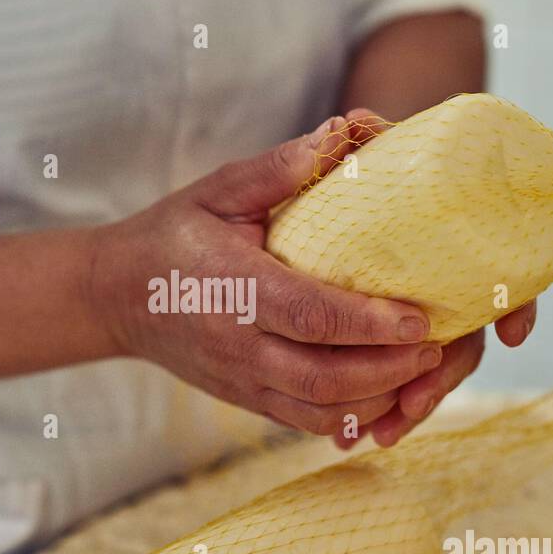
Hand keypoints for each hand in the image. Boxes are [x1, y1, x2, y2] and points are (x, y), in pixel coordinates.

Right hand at [94, 111, 443, 435]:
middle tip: (437, 347)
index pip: (311, 317)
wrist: (115, 296)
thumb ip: (278, 167)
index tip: (420, 319)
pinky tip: (387, 396)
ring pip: (320, 411)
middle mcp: (237, 345)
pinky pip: (305, 423)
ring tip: (421, 373)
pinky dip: (352, 418)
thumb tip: (343, 131)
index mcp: (233, 288)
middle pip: (324, 377)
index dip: (370, 324)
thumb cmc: (173, 234)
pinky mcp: (246, 400)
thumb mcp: (216, 189)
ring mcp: (241, 380)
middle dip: (390, 370)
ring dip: (378, 400)